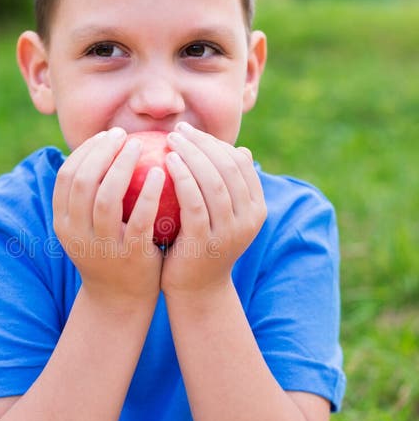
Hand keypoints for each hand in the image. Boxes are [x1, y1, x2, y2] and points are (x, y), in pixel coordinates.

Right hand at [53, 128, 163, 304]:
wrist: (121, 298)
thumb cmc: (110, 249)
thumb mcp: (90, 224)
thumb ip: (92, 192)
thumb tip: (106, 145)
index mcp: (64, 222)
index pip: (67, 175)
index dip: (86, 151)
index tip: (108, 135)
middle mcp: (76, 233)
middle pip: (83, 181)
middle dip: (103, 152)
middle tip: (124, 136)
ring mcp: (101, 246)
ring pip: (106, 198)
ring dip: (123, 166)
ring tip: (140, 147)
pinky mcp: (129, 256)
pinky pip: (138, 219)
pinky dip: (149, 193)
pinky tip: (161, 173)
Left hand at [160, 123, 265, 295]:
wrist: (195, 289)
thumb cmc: (200, 243)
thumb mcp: (218, 212)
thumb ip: (224, 184)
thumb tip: (235, 148)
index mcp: (256, 208)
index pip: (240, 163)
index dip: (215, 142)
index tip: (189, 131)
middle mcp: (249, 219)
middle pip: (228, 168)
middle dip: (202, 144)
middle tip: (177, 130)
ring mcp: (230, 232)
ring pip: (214, 182)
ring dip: (191, 156)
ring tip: (170, 141)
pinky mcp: (207, 242)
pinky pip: (195, 203)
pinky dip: (182, 178)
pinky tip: (166, 164)